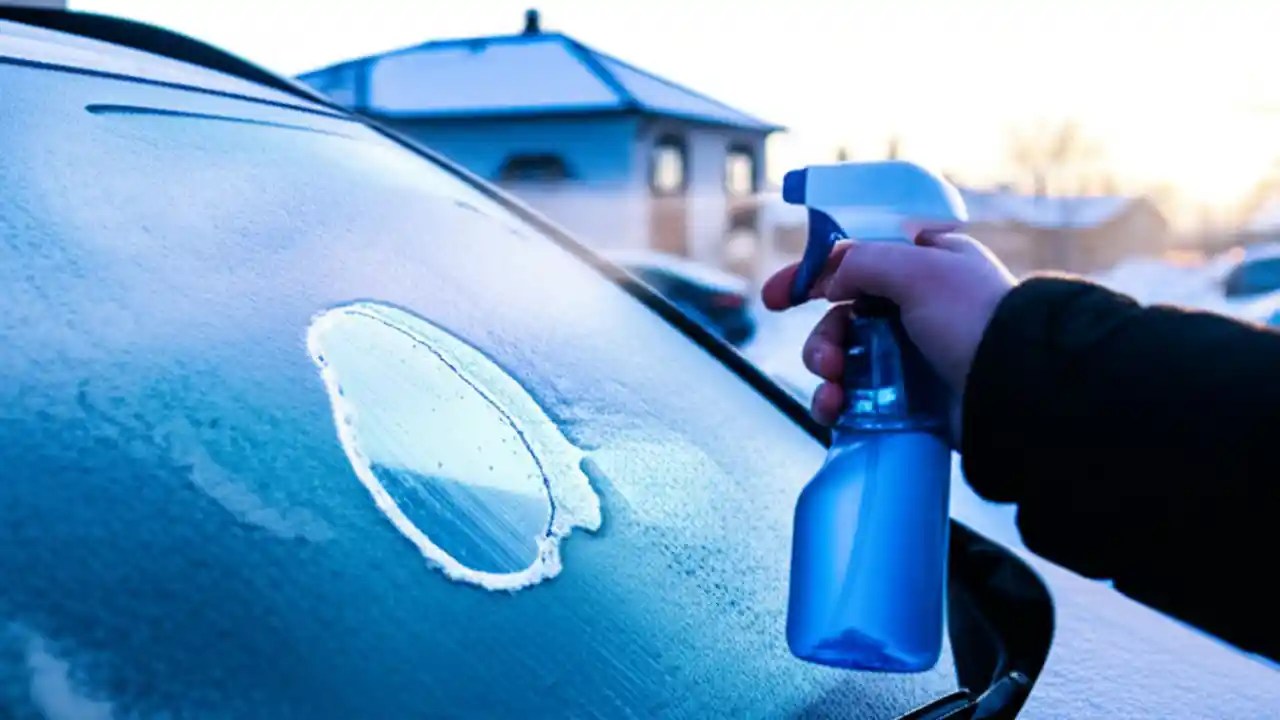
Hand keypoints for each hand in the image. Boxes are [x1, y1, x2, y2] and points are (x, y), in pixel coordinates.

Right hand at [761, 233, 1015, 437]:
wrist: (1019, 391)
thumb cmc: (976, 320)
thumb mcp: (919, 269)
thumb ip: (863, 262)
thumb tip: (831, 282)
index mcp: (925, 264)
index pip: (856, 259)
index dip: (813, 274)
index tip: (779, 296)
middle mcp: (916, 307)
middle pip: (841, 314)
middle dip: (821, 336)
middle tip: (826, 359)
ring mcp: (911, 354)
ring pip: (843, 357)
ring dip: (825, 371)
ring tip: (835, 389)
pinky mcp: (908, 397)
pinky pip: (856, 397)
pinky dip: (836, 403)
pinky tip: (836, 410)